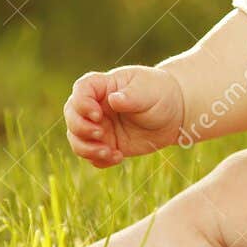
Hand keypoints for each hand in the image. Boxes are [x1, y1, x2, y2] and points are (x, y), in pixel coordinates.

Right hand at [63, 65, 184, 167]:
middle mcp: (95, 107)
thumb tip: (114, 99)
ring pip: (77, 139)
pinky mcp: (106, 144)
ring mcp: (99, 126)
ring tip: (110, 152)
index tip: (97, 115)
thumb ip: (131, 96)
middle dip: (81, 128)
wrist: (174, 114)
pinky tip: (118, 157)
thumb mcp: (149, 91)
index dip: (82, 104)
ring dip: (87, 149)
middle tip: (101, 134)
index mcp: (103, 86)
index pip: (81, 90)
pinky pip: (92, 156)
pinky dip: (100, 159)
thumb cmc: (159, 93)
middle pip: (72, 116)